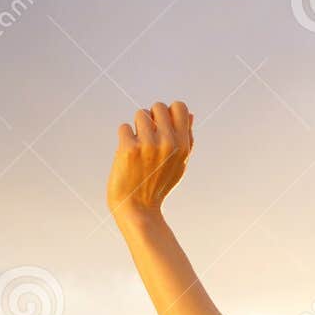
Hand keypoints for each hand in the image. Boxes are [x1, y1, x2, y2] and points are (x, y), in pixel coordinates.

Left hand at [108, 100, 192, 221]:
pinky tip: (128, 154)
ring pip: (140, 114)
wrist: (138, 208)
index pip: (179, 106)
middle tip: (148, 136)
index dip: (169, 113)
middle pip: (158, 106)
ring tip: (138, 145)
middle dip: (151, 118)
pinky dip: (124, 138)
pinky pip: (124, 127)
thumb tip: (189, 114)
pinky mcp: (129, 149)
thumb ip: (186, 139)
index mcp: (183, 145)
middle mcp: (168, 143)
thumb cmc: (159, 184)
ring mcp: (149, 145)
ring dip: (136, 127)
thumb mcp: (179, 164)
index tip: (162, 128)